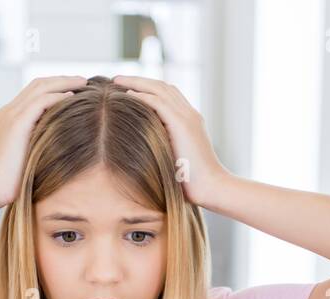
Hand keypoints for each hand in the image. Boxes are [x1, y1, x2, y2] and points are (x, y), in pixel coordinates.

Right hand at [0, 75, 87, 205]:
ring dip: (64, 83)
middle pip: (38, 84)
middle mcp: (8, 111)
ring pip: (40, 87)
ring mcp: (11, 115)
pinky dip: (58, 96)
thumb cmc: (10, 182)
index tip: (75, 90)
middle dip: (62, 79)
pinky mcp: (16, 124)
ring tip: (84, 83)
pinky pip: (41, 101)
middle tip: (84, 81)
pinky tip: (73, 97)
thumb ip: (38, 144)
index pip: (34, 92)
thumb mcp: (27, 157)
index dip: (55, 87)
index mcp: (9, 118)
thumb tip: (61, 146)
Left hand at [111, 75, 230, 208]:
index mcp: (190, 122)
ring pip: (159, 89)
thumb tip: (143, 153)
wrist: (212, 188)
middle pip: (162, 87)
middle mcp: (190, 115)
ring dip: (136, 82)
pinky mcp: (182, 124)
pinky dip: (142, 96)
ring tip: (117, 81)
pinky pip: (158, 102)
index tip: (127, 89)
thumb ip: (164, 149)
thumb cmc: (193, 183)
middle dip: (139, 80)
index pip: (168, 95)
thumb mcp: (175, 160)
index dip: (148, 89)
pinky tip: (127, 95)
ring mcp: (187, 117)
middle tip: (117, 79)